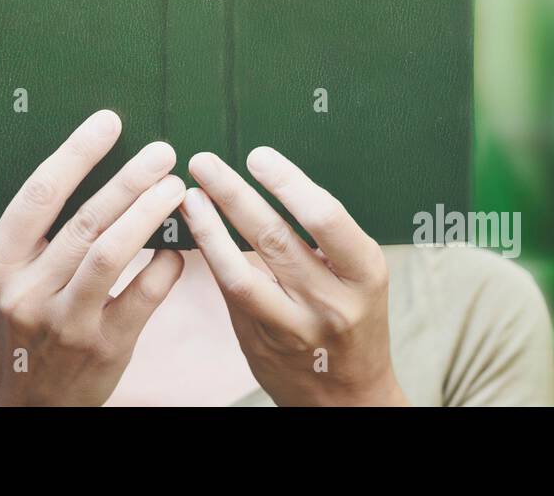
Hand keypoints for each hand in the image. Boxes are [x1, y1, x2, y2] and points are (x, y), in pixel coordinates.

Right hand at [0, 110, 185, 405]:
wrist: (22, 405)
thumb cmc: (23, 323)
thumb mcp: (10, 279)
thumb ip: (39, 234)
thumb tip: (91, 164)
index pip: (38, 196)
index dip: (76, 154)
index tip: (108, 122)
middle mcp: (25, 293)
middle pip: (84, 221)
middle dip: (128, 180)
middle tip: (162, 152)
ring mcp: (65, 323)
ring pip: (111, 254)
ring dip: (148, 214)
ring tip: (175, 188)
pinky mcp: (104, 348)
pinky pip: (144, 296)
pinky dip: (165, 265)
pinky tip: (181, 246)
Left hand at [181, 147, 406, 406]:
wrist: (348, 398)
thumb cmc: (353, 317)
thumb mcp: (357, 275)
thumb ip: (321, 237)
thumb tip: (267, 178)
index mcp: (364, 273)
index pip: (325, 218)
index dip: (288, 183)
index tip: (258, 157)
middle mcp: (331, 302)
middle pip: (275, 238)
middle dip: (234, 195)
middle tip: (205, 162)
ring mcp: (293, 328)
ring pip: (241, 274)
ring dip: (209, 230)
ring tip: (189, 197)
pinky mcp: (260, 343)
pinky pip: (230, 293)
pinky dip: (211, 258)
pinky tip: (196, 231)